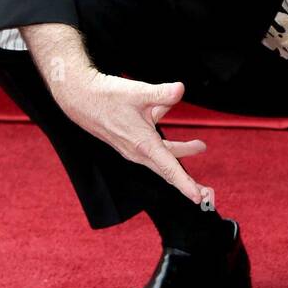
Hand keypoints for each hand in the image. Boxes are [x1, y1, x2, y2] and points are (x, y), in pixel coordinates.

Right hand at [58, 70, 212, 205]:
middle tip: (208, 192)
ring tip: (200, 146)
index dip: (186, 184)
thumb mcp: (137, 92)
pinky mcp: (130, 143)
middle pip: (169, 170)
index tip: (198, 197)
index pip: (169, 169)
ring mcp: (133, 150)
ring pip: (163, 157)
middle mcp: (138, 152)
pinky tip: (164, 115)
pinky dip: (166, 143)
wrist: (79, 98)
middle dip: (188, 181)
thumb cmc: (106, 96)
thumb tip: (180, 89)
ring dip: (181, 152)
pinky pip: (154, 148)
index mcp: (143, 144)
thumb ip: (161, 93)